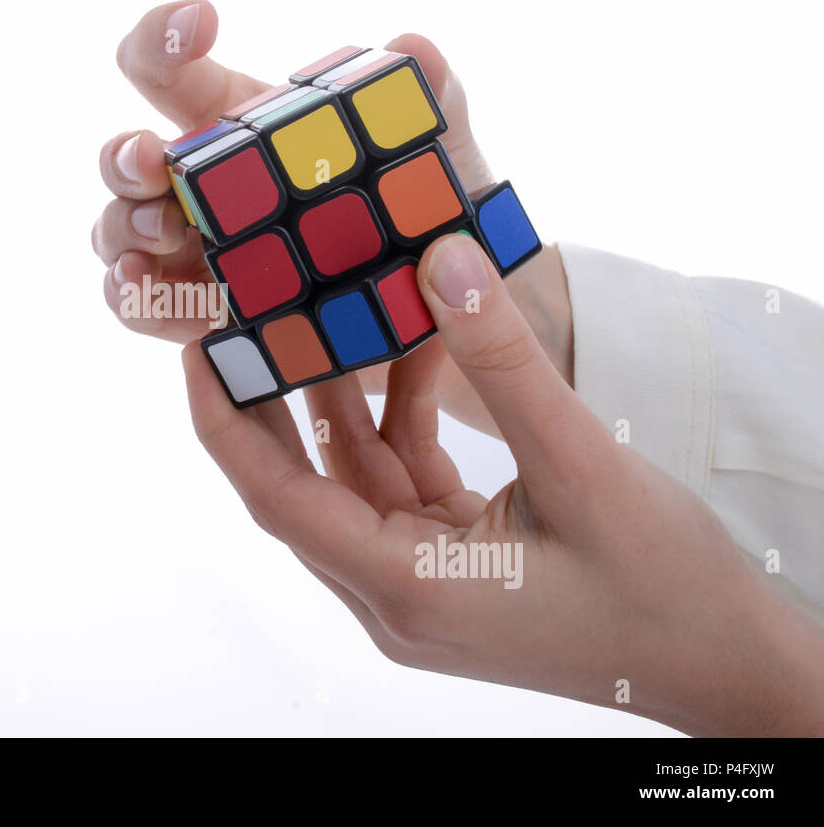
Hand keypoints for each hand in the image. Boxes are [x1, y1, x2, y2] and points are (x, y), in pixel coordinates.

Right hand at [94, 0, 574, 435]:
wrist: (448, 311)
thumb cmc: (426, 217)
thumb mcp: (440, 158)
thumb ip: (433, 101)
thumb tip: (414, 46)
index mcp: (242, 129)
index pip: (173, 72)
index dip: (164, 37)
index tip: (199, 21)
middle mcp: (201, 188)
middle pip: (128, 161)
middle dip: (125, 155)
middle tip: (151, 161)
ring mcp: (194, 254)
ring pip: (120, 236)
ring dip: (123, 234)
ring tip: (148, 245)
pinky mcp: (204, 319)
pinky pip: (149, 311)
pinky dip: (144, 305)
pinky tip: (160, 302)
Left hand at [183, 231, 823, 735]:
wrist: (727, 663)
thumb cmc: (662, 589)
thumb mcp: (580, 465)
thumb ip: (502, 364)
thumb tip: (442, 262)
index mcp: (404, 588)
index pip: (277, 497)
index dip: (226, 420)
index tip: (199, 346)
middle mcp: (393, 595)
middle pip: (301, 485)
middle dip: (275, 397)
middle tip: (250, 313)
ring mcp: (420, 585)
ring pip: (355, 479)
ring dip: (352, 399)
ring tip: (339, 310)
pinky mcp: (449, 569)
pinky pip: (403, 484)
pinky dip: (404, 422)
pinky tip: (418, 355)